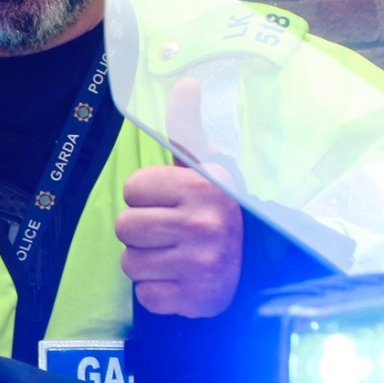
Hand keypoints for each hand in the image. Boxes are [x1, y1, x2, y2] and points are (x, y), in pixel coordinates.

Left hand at [115, 77, 243, 317]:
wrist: (259, 271)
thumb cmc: (220, 213)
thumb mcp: (207, 169)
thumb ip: (188, 130)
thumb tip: (185, 82)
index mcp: (205, 187)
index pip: (133, 189)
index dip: (146, 198)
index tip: (172, 203)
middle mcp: (205, 224)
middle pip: (124, 228)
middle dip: (141, 232)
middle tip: (171, 233)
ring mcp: (201, 265)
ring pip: (130, 263)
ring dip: (147, 262)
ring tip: (176, 256)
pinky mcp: (195, 301)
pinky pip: (145, 296)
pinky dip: (158, 292)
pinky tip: (182, 280)